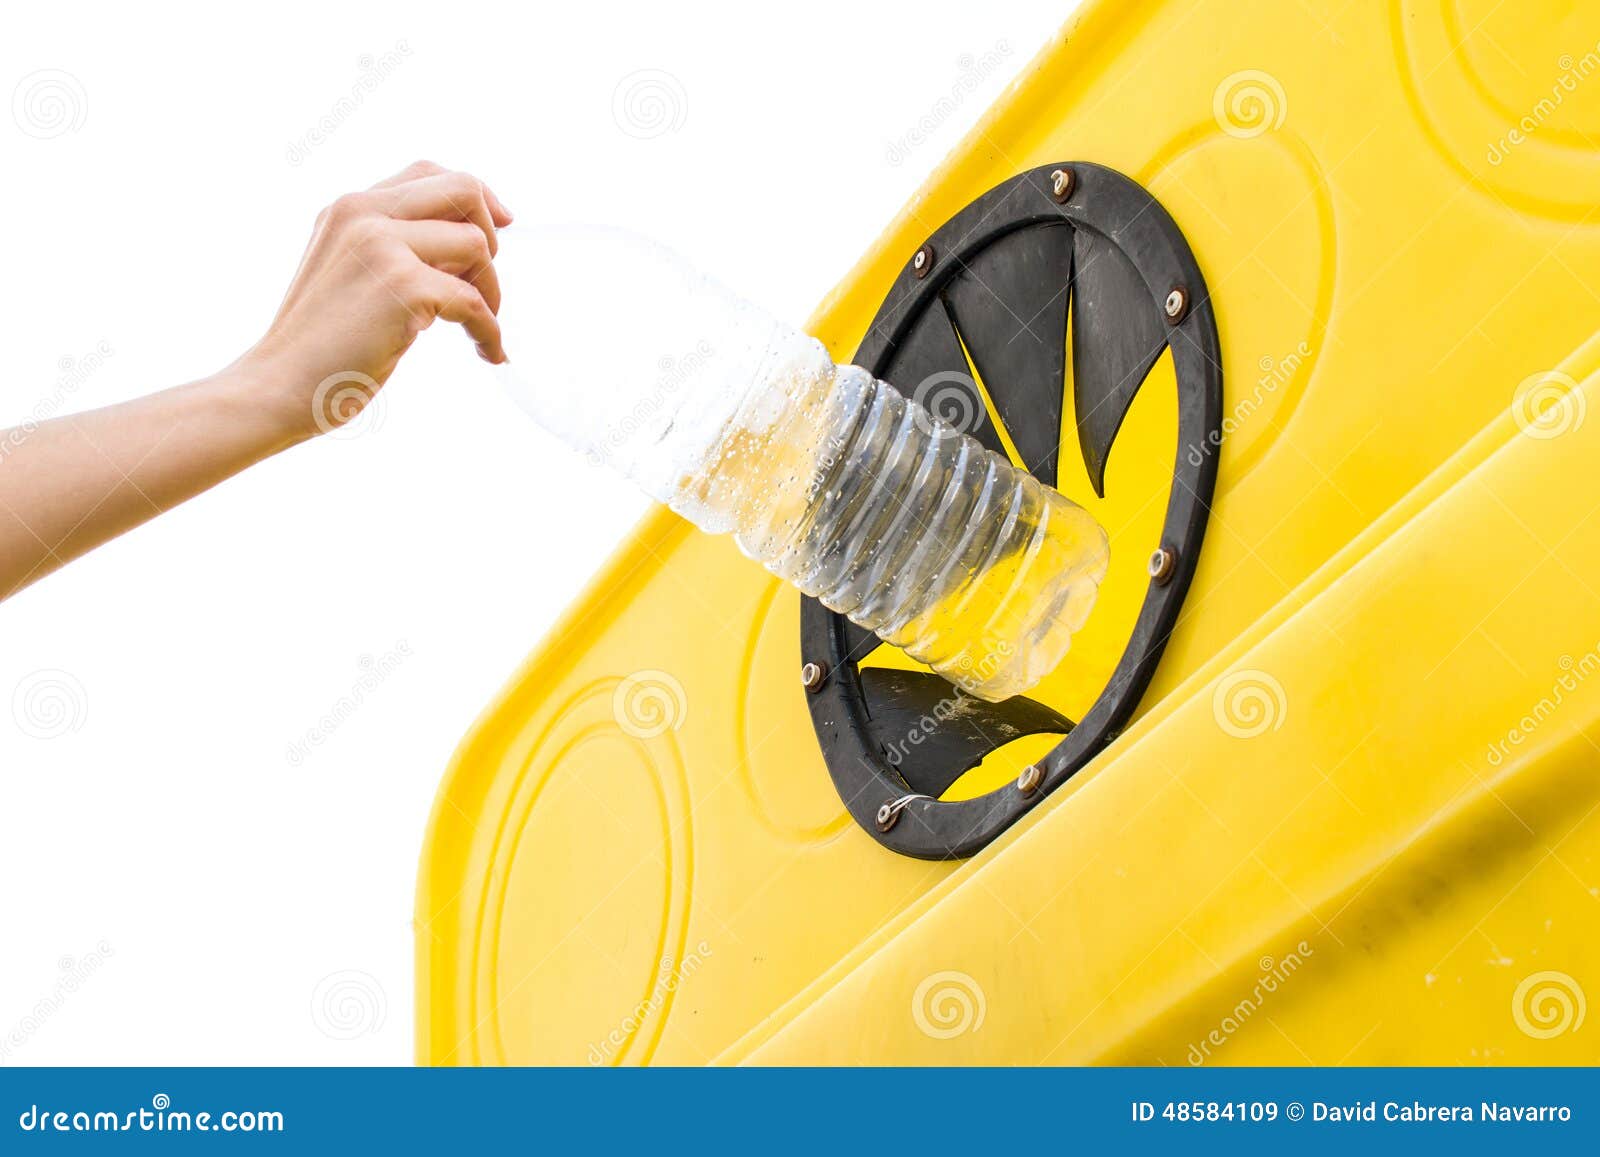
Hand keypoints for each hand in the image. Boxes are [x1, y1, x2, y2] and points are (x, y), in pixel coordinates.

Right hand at [238, 160, 513, 441]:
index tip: (501, 224)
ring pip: (477, 244)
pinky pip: (475, 302)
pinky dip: (491, 332)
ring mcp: (383, 245)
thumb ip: (390, 246)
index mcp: (349, 207)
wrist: (278, 385)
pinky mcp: (404, 287)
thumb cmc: (318, 344)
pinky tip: (489, 353)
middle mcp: (364, 213)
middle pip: (462, 189)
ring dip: (492, 291)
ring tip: (480, 327)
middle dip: (492, 234)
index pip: (427, 172)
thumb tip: (467, 242)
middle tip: (485, 285)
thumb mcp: (346, 273)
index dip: (475, 196)